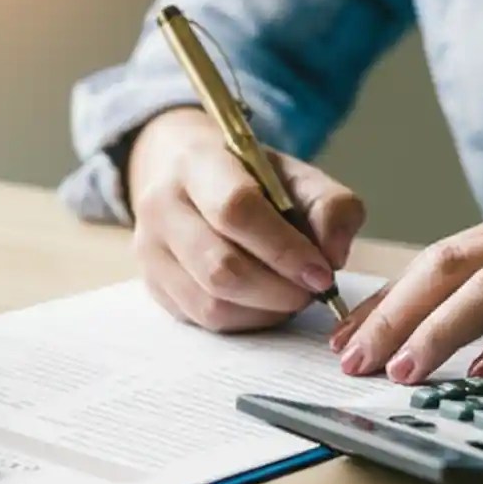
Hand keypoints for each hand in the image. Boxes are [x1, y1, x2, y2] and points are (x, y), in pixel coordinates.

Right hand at [127, 107, 364, 331]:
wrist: (182, 171)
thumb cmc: (247, 176)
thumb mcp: (295, 174)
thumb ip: (330, 207)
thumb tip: (333, 258)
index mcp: (197, 162)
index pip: (235, 210)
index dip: (284, 249)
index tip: (322, 273)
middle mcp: (161, 206)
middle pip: (221, 268)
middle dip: (279, 290)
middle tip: (312, 290)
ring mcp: (149, 250)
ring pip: (211, 304)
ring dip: (265, 310)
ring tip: (291, 295)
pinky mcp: (153, 286)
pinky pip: (203, 321)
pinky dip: (246, 319)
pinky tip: (264, 302)